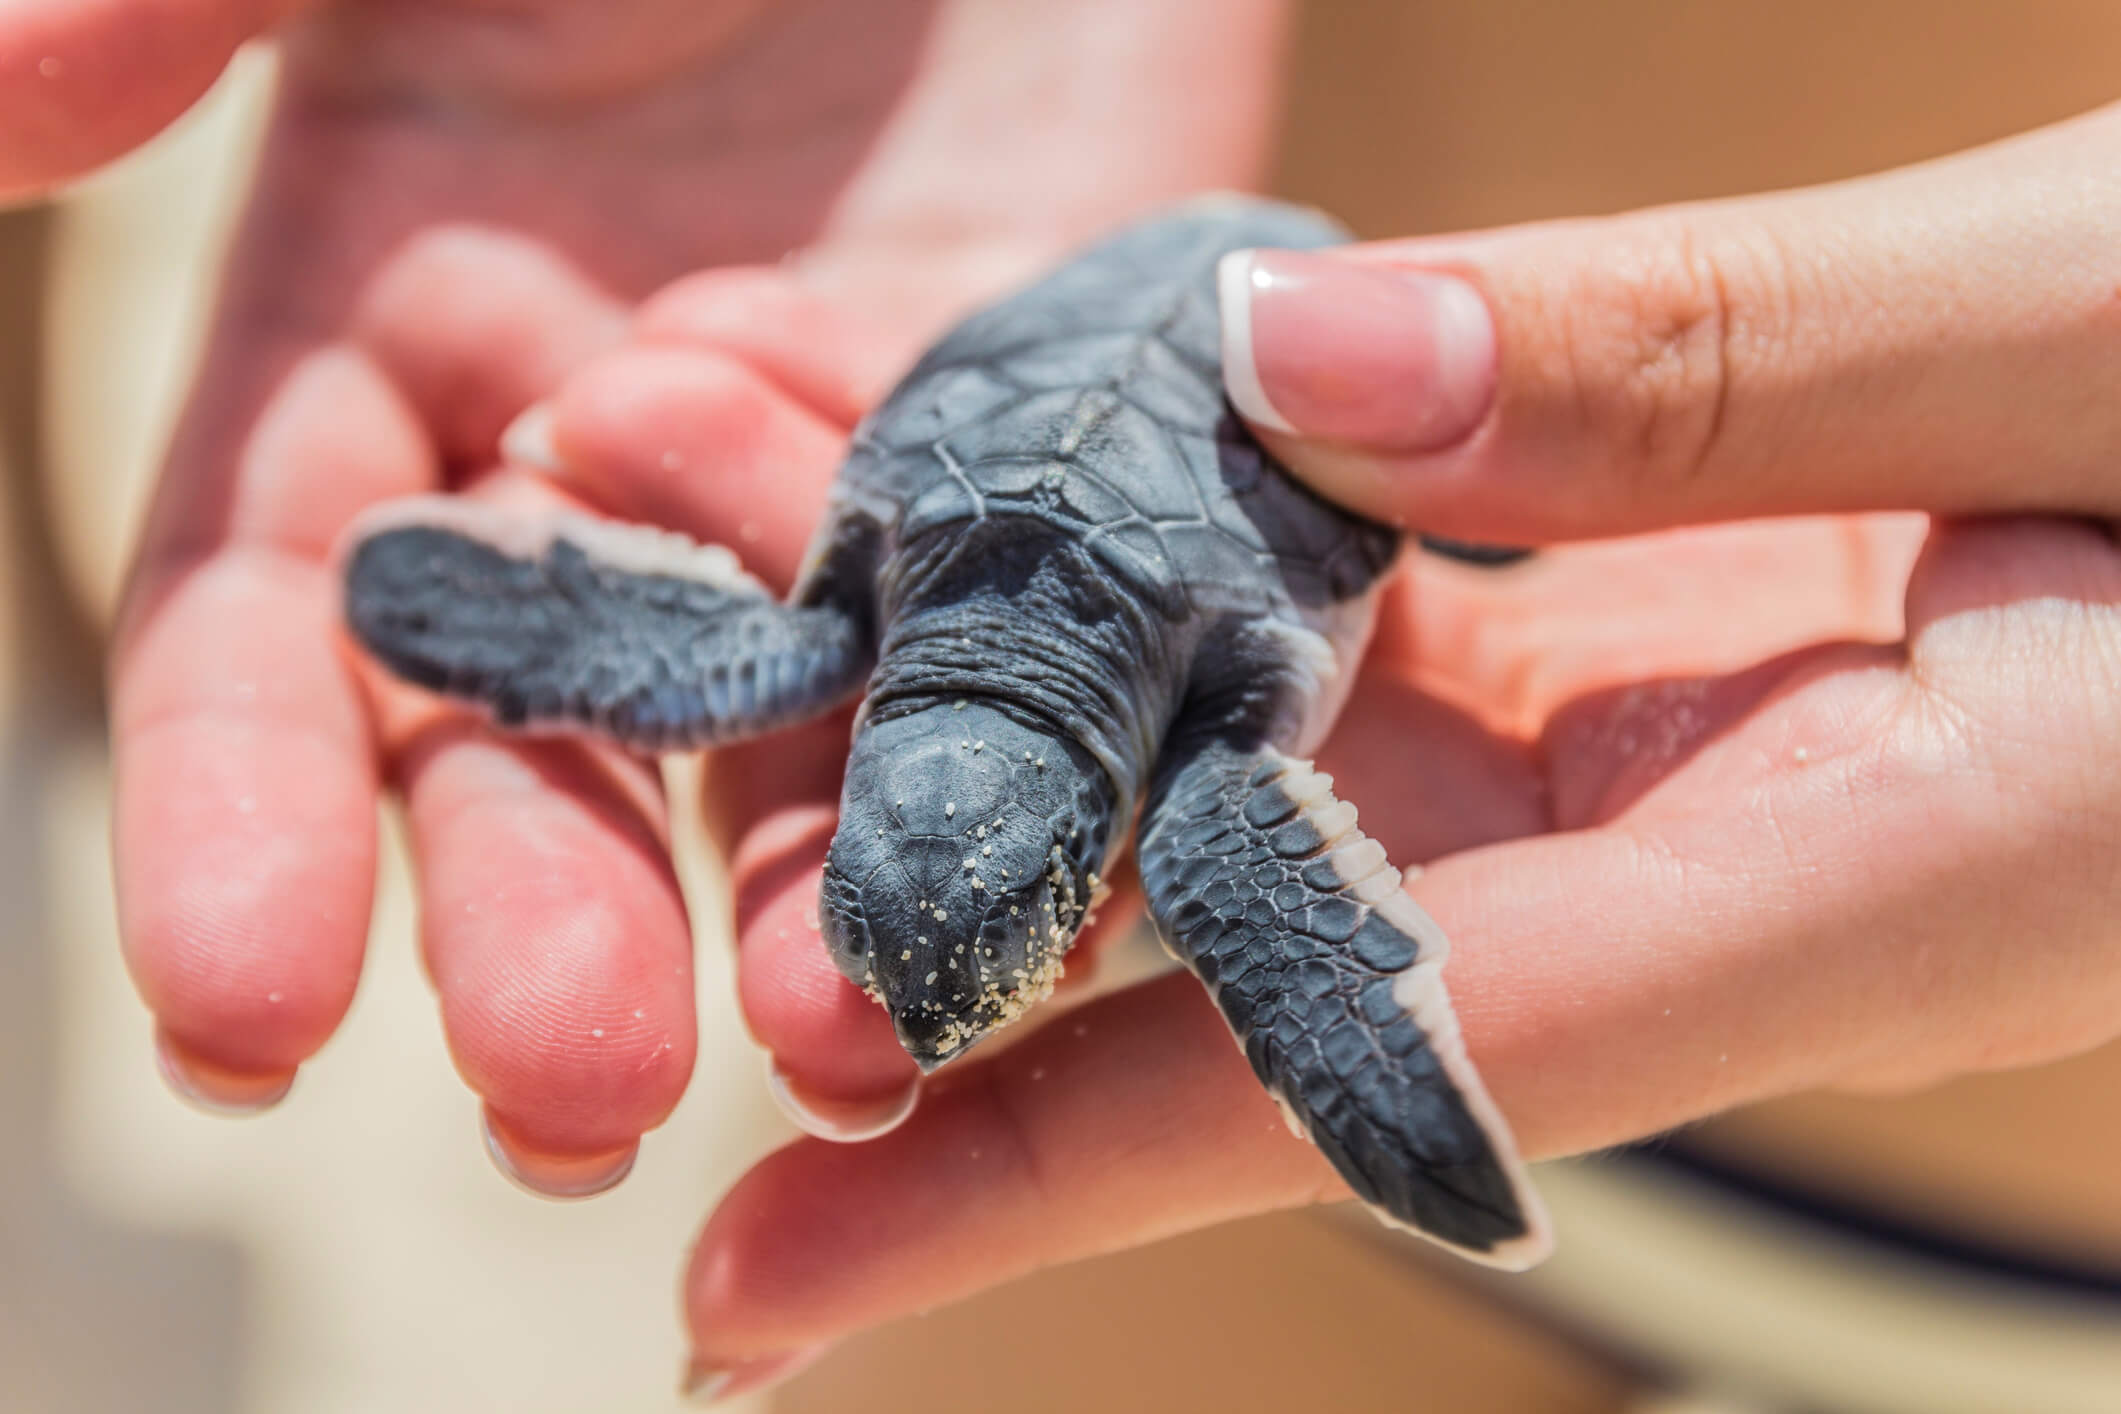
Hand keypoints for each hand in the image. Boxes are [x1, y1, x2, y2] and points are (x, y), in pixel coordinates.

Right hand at [28, 0, 1286, 1186]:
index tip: (244, 1021)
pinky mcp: (1045, 452)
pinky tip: (1046, 887)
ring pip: (796, 728)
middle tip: (574, 1099)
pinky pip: (1037, 623)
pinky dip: (1034, 747)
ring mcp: (835, 473)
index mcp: (394, 337)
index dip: (249, 812)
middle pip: (545, 732)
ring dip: (797, 905)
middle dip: (542, 909)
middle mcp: (600, 455)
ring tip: (827, 1051)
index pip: (288, 623)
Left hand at [660, 102, 2120, 1390]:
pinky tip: (934, 445)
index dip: (1033, 1183)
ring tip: (688, 507)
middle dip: (903, 858)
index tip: (741, 1300)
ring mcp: (1627, 742)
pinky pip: (1315, 611)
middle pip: (1218, 925)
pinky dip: (1125, 537)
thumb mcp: (2116, 335)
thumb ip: (1739, 366)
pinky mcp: (1608, 626)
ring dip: (966, 648)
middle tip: (613, 745)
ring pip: (1229, 747)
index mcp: (1844, 870)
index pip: (1354, 1071)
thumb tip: (1313, 369)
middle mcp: (1685, 856)